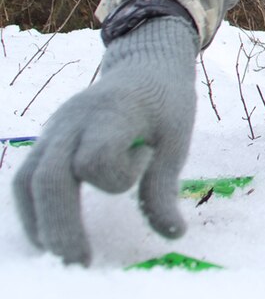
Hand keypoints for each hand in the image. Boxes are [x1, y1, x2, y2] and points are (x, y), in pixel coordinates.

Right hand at [13, 16, 198, 264]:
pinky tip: (51, 234)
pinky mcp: (47, 138)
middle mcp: (74, 121)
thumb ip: (165, 187)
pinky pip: (25, 177)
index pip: (94, 158)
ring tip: (63, 254)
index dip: (119, 176)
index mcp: (113, 114)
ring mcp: (55, 128)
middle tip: (81, 262)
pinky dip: (33, 209)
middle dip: (61, 226)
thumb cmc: (166, 101)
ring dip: (40, 223)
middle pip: (49, 177)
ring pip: (27, 180)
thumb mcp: (177, 140)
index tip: (146, 159)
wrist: (146, 64)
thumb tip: (173, 235)